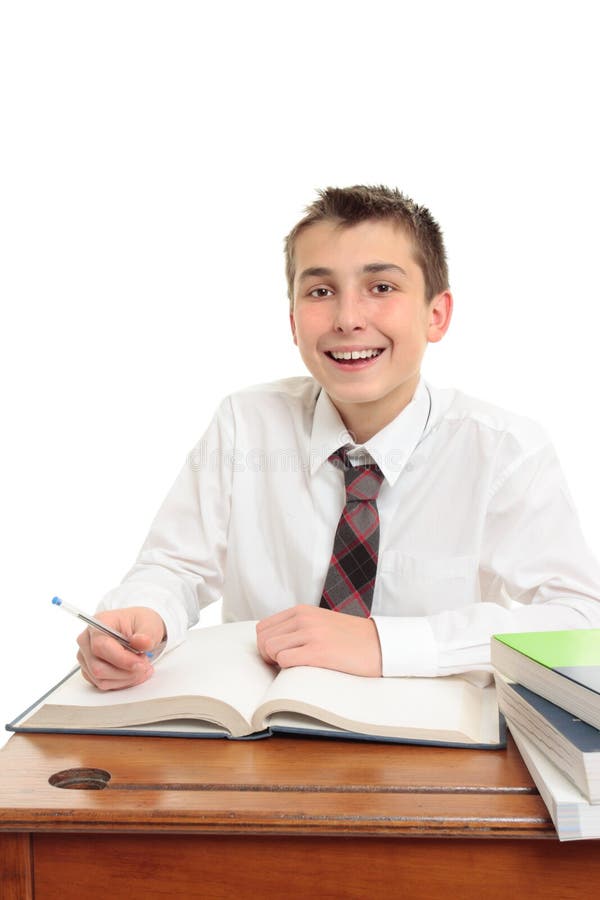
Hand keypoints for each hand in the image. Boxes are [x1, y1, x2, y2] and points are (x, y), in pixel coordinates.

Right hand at [76, 607, 165, 690]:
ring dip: (125, 679)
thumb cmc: (140, 624)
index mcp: (99, 623)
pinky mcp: (89, 671)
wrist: (139, 631)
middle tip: (144, 665)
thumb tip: (142, 641)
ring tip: (142, 668)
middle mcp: (87, 640)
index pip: (101, 646)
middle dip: (125, 672)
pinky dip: (122, 682)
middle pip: (98, 668)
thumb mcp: (151, 624)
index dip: (122, 659)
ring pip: (101, 680)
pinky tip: (134, 673)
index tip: (140, 664)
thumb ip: (148, 634)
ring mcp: (86, 657)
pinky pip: (103, 684)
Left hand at [256, 605, 381, 676]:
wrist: (380, 645)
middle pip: (263, 639)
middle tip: (284, 666)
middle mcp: (304, 618)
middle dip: (267, 657)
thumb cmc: (351, 639)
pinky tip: (302, 670)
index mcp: (302, 611)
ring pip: (270, 649)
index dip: (265, 646)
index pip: (263, 627)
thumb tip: (271, 645)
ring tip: (294, 668)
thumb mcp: (320, 623)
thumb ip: (298, 628)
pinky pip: (284, 660)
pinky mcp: (318, 651)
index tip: (278, 657)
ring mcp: (311, 633)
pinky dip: (286, 670)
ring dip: (277, 663)